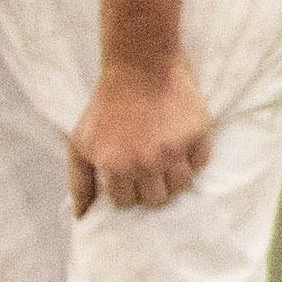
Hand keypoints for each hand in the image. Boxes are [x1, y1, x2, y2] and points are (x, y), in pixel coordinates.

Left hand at [70, 50, 215, 216]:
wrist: (140, 64)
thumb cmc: (106, 106)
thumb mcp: (81, 143)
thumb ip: (80, 182)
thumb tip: (81, 218)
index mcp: (114, 166)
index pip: (127, 202)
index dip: (127, 188)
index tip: (128, 170)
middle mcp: (144, 162)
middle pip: (157, 200)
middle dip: (152, 185)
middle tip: (148, 163)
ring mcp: (173, 150)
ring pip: (182, 186)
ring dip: (175, 174)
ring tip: (166, 154)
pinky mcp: (197, 135)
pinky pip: (201, 162)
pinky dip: (194, 155)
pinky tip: (180, 138)